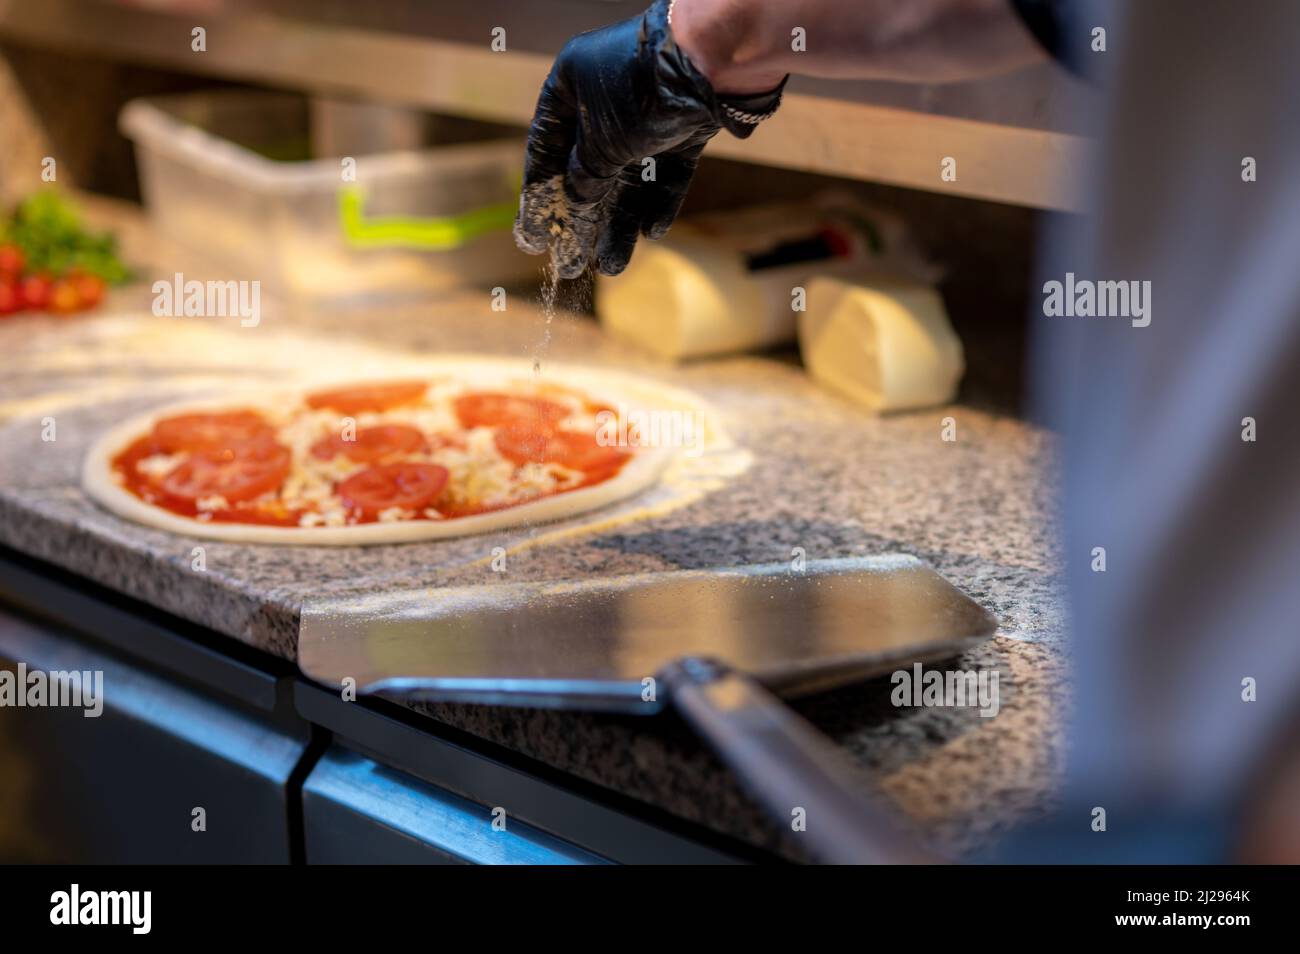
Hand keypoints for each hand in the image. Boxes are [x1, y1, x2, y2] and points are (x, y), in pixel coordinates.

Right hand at [513, 0, 784, 278]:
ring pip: (629, 179)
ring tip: (613, 266)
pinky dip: (658, 201)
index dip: (538, 196)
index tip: (534, 240)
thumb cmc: (639, 95)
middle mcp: (605, 100)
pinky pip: (666, 173)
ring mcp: (647, 114)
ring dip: (619, 223)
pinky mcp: (685, 128)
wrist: (712, 61)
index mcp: (571, 86)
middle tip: (571, 266)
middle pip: (588, 172)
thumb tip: (574, 208)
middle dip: (582, 222)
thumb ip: (584, 181)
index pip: (545, 148)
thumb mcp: (600, 145)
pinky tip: (652, 233)